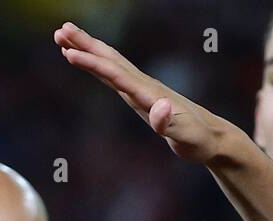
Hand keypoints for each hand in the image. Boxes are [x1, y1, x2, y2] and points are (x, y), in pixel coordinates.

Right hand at [54, 20, 233, 165]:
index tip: (69, 53)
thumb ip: (170, 123)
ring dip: (87, 48)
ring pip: (109, 62)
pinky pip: (113, 74)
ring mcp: (141, 87)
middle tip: (61, 30)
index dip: (92, 64)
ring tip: (64, 37)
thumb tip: (161, 107)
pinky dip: (97, 64)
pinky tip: (85, 60)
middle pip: (110, 59)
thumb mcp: (185, 135)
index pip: (115, 74)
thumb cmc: (197, 139)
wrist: (211, 136)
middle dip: (85, 45)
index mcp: (148, 93)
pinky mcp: (139, 94)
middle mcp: (143, 85)